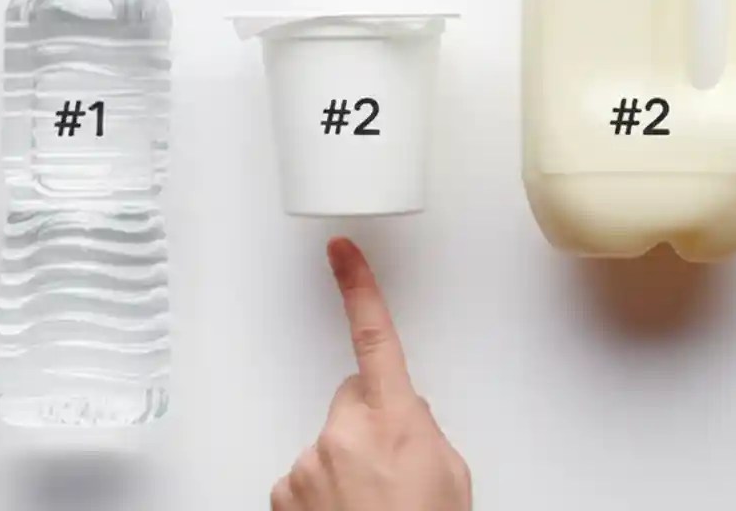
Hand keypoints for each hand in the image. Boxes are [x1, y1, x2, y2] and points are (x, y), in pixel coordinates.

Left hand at [271, 238, 471, 510]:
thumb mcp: (450, 474)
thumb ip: (425, 428)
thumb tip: (407, 415)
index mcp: (395, 418)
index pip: (376, 336)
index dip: (358, 287)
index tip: (341, 251)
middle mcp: (344, 432)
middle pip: (354, 397)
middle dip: (371, 419)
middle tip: (395, 466)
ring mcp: (308, 461)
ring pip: (330, 439)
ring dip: (348, 461)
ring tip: (374, 500)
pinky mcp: (285, 490)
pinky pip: (306, 472)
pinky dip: (323, 488)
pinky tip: (348, 510)